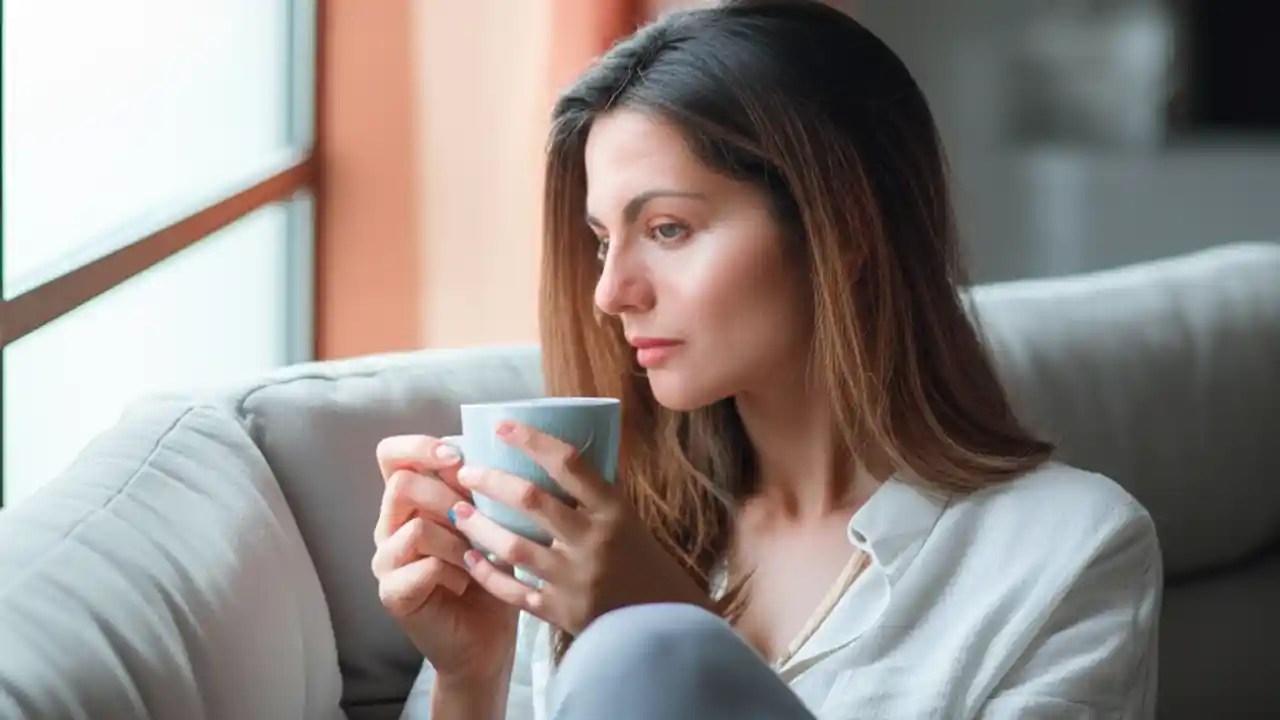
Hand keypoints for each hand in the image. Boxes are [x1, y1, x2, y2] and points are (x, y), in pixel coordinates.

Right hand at [371, 435, 519, 681]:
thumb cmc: (490, 572)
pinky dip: (454, 572)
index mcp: (409, 501)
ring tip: (476, 558)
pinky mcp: (392, 593)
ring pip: (416, 528)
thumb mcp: (488, 519)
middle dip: (448, 497)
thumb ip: (475, 487)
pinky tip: (466, 582)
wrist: (488, 637)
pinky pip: (423, 566)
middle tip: (476, 519)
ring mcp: (386, 561)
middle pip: (400, 485)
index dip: (419, 447)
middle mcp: (389, 526)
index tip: (457, 458)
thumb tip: (484, 449)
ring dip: (458, 540)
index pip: (390, 455)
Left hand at [447, 420, 709, 634]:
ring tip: (458, 512)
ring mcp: (575, 579)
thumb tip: (555, 455)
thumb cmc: (644, 565)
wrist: (664, 626)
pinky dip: (488, 574)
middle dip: (491, 481)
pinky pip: (514, 591)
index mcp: (613, 511)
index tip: (502, 426)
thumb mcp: (628, 521)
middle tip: (467, 472)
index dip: (532, 440)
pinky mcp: (561, 612)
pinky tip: (470, 558)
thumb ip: (595, 495)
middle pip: (531, 500)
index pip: (569, 464)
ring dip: (480, 526)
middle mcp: (593, 541)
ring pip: (514, 546)